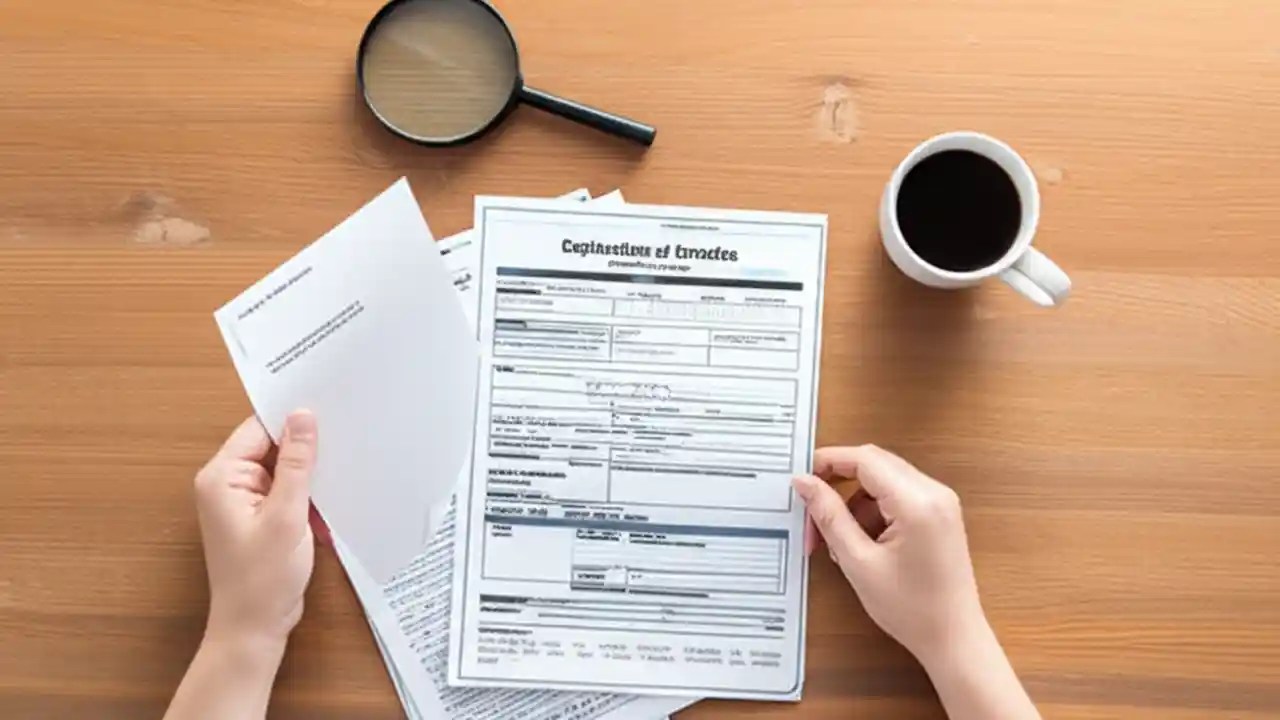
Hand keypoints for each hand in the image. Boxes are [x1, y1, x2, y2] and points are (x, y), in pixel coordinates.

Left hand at [194, 411, 318, 647]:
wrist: (254, 627)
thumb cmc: (263, 578)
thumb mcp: (287, 514)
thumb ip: (296, 462)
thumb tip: (303, 416)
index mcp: (222, 477)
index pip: (258, 429)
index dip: (292, 418)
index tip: (328, 407)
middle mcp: (226, 484)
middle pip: (270, 445)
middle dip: (305, 449)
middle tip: (343, 440)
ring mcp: (241, 500)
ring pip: (282, 468)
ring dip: (308, 475)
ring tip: (337, 475)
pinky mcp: (257, 516)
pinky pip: (284, 489)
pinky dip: (306, 495)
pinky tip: (326, 505)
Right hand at [793, 445, 983, 663]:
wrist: (953, 638)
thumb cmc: (911, 609)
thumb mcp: (858, 561)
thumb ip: (829, 515)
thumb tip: (804, 482)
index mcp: (917, 502)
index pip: (864, 459)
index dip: (828, 462)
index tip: (801, 479)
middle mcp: (934, 493)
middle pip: (874, 464)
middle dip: (838, 484)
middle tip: (813, 514)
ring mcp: (941, 502)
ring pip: (884, 480)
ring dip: (855, 502)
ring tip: (839, 541)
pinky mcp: (940, 514)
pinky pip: (898, 495)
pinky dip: (873, 511)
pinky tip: (862, 543)